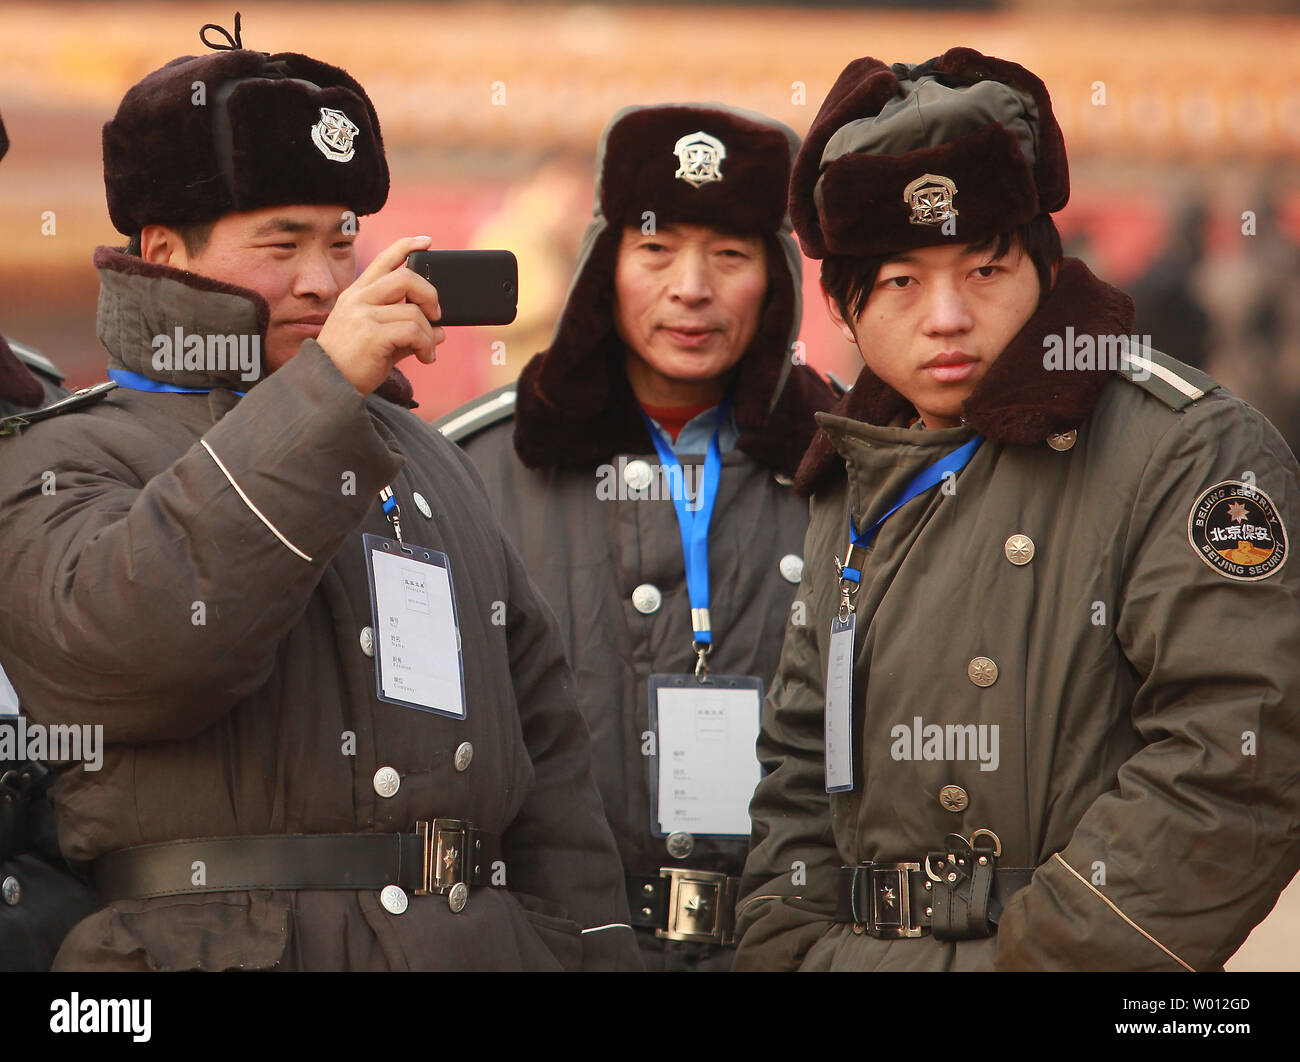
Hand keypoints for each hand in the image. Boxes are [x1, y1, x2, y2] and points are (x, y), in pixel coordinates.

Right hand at [315, 235, 446, 394]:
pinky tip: (425, 358)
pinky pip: (414, 332)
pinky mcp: (371, 335)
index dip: (406, 247)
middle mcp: (358, 300)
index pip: (383, 261)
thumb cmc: (351, 366)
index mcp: (356, 295)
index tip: (426, 242)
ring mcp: (363, 316)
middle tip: (436, 315)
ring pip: (414, 312)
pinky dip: (427, 346)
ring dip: (429, 334)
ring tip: (426, 351)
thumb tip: (440, 331)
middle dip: (430, 295)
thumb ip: (406, 331)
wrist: (327, 388)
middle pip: (406, 277)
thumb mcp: (378, 341)